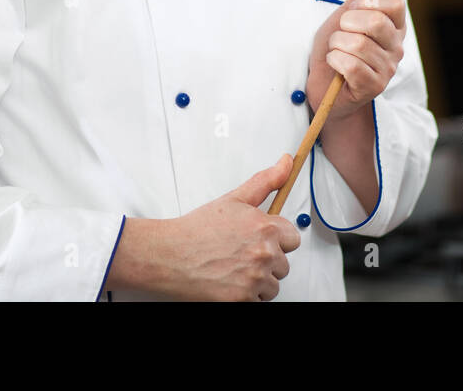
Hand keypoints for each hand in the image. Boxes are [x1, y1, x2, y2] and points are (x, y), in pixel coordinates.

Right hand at [108, 155, 300, 300]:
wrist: (169, 255)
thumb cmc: (197, 229)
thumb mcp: (233, 199)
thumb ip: (266, 181)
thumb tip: (286, 162)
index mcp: (266, 228)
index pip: (292, 239)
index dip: (277, 239)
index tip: (260, 239)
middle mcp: (264, 254)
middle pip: (283, 264)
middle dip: (266, 260)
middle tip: (240, 253)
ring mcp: (255, 279)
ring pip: (273, 285)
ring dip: (258, 280)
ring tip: (233, 268)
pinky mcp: (244, 300)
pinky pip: (259, 301)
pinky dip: (247, 295)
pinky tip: (229, 282)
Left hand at [305, 0, 405, 122]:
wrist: (324, 84)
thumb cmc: (338, 45)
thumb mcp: (350, 10)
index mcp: (395, 25)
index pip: (395, 2)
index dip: (367, 1)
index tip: (352, 9)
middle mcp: (396, 47)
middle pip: (376, 22)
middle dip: (346, 24)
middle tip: (341, 33)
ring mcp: (387, 69)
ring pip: (358, 44)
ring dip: (337, 45)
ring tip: (337, 51)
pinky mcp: (373, 87)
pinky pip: (351, 65)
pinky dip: (334, 61)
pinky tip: (335, 66)